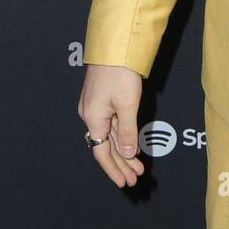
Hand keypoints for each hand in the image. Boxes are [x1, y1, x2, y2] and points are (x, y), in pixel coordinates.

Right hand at [78, 64, 145, 187]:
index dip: (114, 169)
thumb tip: (126, 153)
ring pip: (110, 135)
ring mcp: (96, 106)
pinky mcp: (102, 98)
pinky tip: (131, 144)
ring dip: (124, 151)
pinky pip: (112, 124)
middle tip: (135, 178)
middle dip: (121, 163)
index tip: (124, 182)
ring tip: (138, 166)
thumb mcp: (127, 104)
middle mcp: (91, 115)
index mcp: (93, 118)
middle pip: (106, 146)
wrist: (115, 46)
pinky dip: (122, 136)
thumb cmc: (119, 72)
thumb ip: (127, 131)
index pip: (102, 152)